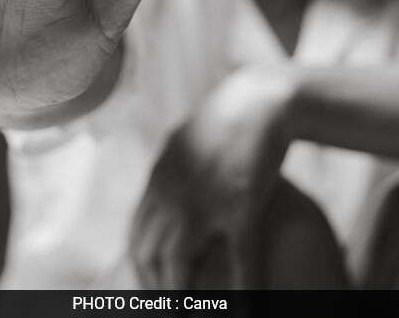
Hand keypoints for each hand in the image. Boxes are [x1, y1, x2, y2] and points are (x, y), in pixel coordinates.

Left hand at [130, 68, 295, 288]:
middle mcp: (172, 193)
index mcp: (158, 179)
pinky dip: (240, 289)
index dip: (141, 267)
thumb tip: (155, 189)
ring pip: (179, 263)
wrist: (262, 101)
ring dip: (184, 297)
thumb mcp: (184, 142)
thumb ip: (167, 170)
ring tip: (195, 315)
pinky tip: (245, 309)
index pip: (136, 235)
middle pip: (149, 254)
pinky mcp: (240, 205)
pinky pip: (236, 258)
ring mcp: (204, 201)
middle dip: (156, 288)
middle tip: (168, 309)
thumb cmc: (228, 120)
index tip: (150, 286)